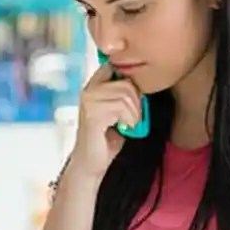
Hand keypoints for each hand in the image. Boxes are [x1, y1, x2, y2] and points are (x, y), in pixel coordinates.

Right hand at [72, 65, 141, 180]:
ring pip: (126, 94)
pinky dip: (129, 120)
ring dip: (134, 113)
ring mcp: (88, 102)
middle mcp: (88, 90)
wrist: (91, 163)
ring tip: (128, 124)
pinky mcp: (92, 115)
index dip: (130, 82)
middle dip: (137, 102)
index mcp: (94, 86)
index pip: (115, 67)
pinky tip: (123, 128)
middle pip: (126, 81)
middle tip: (132, 118)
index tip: (132, 102)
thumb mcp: (118, 110)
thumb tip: (142, 80)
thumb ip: (124, 93)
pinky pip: (121, 107)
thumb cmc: (107, 137)